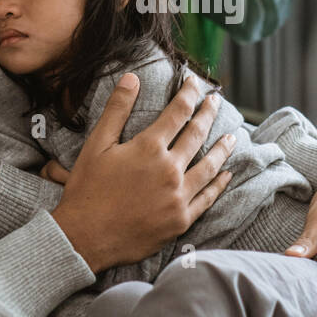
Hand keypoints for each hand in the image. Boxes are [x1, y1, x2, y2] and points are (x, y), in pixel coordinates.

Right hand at [50, 72, 235, 272]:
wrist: (85, 238)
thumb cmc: (87, 190)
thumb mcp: (96, 145)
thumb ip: (116, 110)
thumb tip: (132, 77)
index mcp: (149, 148)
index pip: (177, 113)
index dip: (188, 94)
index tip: (195, 83)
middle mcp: (169, 170)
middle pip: (196, 135)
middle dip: (208, 114)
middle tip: (216, 101)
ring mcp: (178, 196)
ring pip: (209, 166)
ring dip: (221, 149)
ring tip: (231, 137)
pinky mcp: (181, 220)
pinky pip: (207, 198)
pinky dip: (218, 185)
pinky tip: (225, 175)